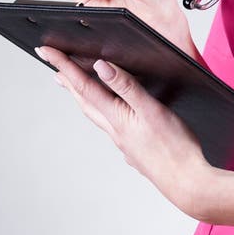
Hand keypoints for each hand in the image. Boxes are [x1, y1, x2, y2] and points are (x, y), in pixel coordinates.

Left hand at [35, 44, 214, 218]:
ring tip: (73, 88)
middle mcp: (115, 131)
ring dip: (83, 98)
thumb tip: (101, 66)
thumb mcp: (152, 110)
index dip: (64, 65)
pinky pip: (111, 127)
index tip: (46, 51)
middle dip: (68, 82)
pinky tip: (112, 116)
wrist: (187, 183)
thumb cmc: (174, 147)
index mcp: (117, 118)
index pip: (84, 86)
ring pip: (97, 116)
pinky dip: (103, 113)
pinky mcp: (135, 151)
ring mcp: (124, 143)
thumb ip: (126, 87)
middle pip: (85, 102)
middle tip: (53, 65)